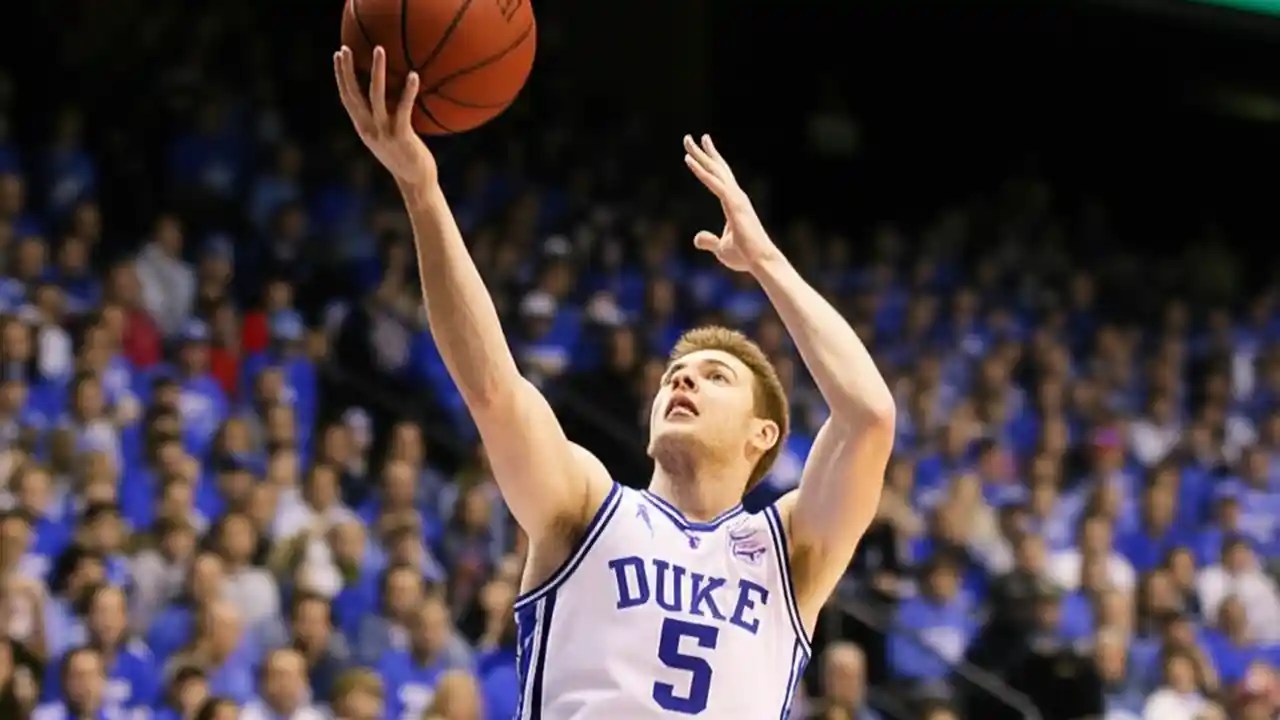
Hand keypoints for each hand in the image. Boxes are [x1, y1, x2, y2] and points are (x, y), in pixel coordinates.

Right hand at [334, 45, 437, 188]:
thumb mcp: (387, 136)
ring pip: (376, 96)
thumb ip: (381, 118)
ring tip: (379, 49)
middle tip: (345, 48)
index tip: (338, 54)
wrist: (415, 181)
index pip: (347, 97)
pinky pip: (403, 108)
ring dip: (377, 71)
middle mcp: (368, 128)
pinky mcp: (400, 135)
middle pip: (353, 94)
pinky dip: (408, 91)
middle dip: (347, 70)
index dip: (341, 76)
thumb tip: (388, 95)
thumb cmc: (405, 156)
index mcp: (363, 127)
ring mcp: (383, 132)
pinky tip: (414, 75)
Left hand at [682, 134, 780, 272]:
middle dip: (703, 152)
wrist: (760, 262)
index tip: (697, 150)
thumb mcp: (720, 248)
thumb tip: (697, 238)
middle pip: (717, 169)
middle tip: (690, 138)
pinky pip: (714, 183)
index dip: (708, 163)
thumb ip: (709, 241)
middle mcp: (736, 196)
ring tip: (688, 140)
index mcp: (733, 203)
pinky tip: (689, 160)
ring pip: (715, 171)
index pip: (719, 178)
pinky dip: (701, 171)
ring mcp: (736, 198)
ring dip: (700, 155)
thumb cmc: (744, 256)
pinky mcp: (734, 203)